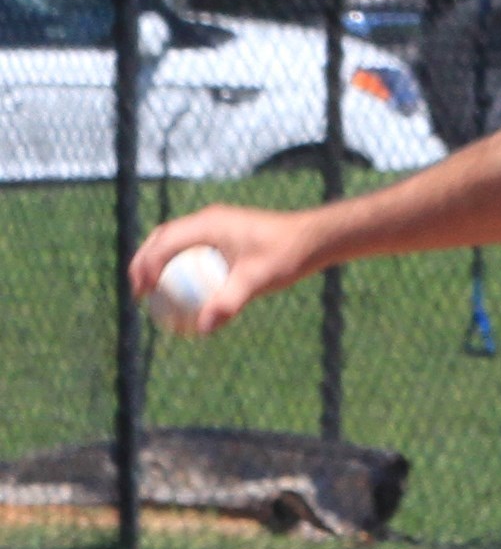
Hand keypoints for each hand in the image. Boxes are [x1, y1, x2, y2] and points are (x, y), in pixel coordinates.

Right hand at [129, 205, 315, 335]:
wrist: (313, 239)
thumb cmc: (286, 255)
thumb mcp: (257, 280)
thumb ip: (228, 302)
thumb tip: (201, 328)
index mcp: (207, 223)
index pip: (163, 242)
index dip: (145, 267)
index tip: (142, 294)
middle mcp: (208, 220)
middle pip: (162, 239)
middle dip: (143, 263)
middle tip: (138, 294)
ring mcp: (216, 226)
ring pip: (175, 242)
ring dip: (160, 264)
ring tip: (153, 294)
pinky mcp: (225, 234)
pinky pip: (193, 249)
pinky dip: (181, 266)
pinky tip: (184, 292)